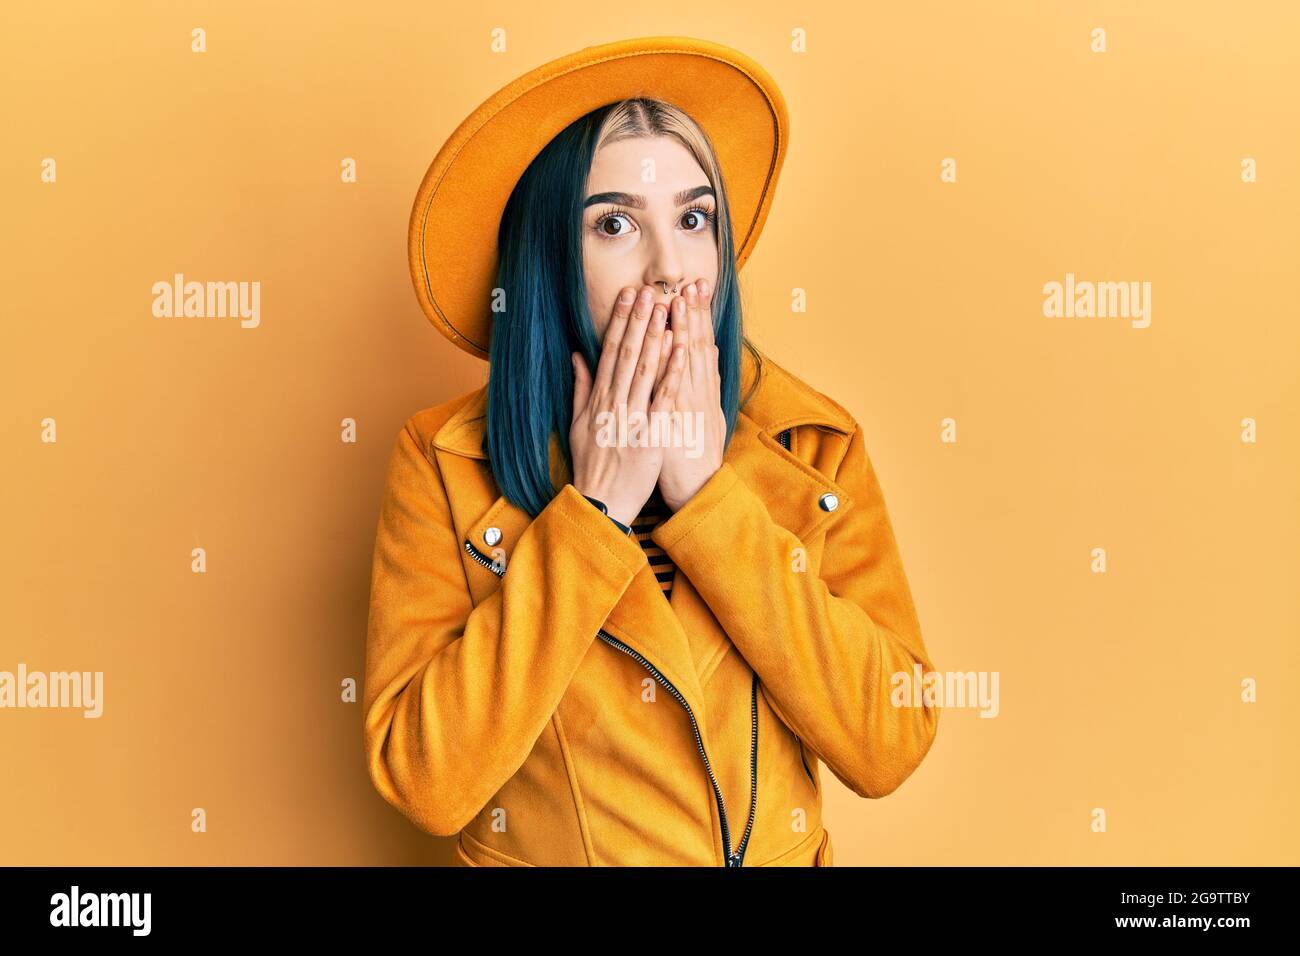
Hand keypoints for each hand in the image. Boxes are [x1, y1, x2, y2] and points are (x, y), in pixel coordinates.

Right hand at [570, 285, 688, 526]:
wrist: (600, 503)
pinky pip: (663, 399)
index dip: (619, 322)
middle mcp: (613, 405)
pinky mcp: (650, 436)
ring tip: (664, 309)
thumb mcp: (579, 425)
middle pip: (626, 355)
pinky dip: (672, 372)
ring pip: (644, 371)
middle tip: (648, 291)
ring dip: (655, 337)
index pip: (609, 353)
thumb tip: (578, 356)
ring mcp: (631, 420)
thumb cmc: (592, 466)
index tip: (628, 297)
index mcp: (598, 401)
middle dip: (638, 321)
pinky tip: (681, 348)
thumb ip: (581, 388)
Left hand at [657, 279, 725, 511]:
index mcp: (702, 390)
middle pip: (696, 346)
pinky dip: (676, 366)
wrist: (698, 487)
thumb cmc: (696, 453)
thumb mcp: (707, 414)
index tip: (695, 287)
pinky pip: (675, 389)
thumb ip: (706, 381)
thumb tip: (709, 351)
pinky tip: (675, 343)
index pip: (699, 344)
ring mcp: (688, 406)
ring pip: (688, 361)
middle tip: (693, 282)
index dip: (697, 315)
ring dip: (685, 329)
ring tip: (682, 300)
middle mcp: (698, 393)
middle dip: (694, 313)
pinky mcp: (677, 421)